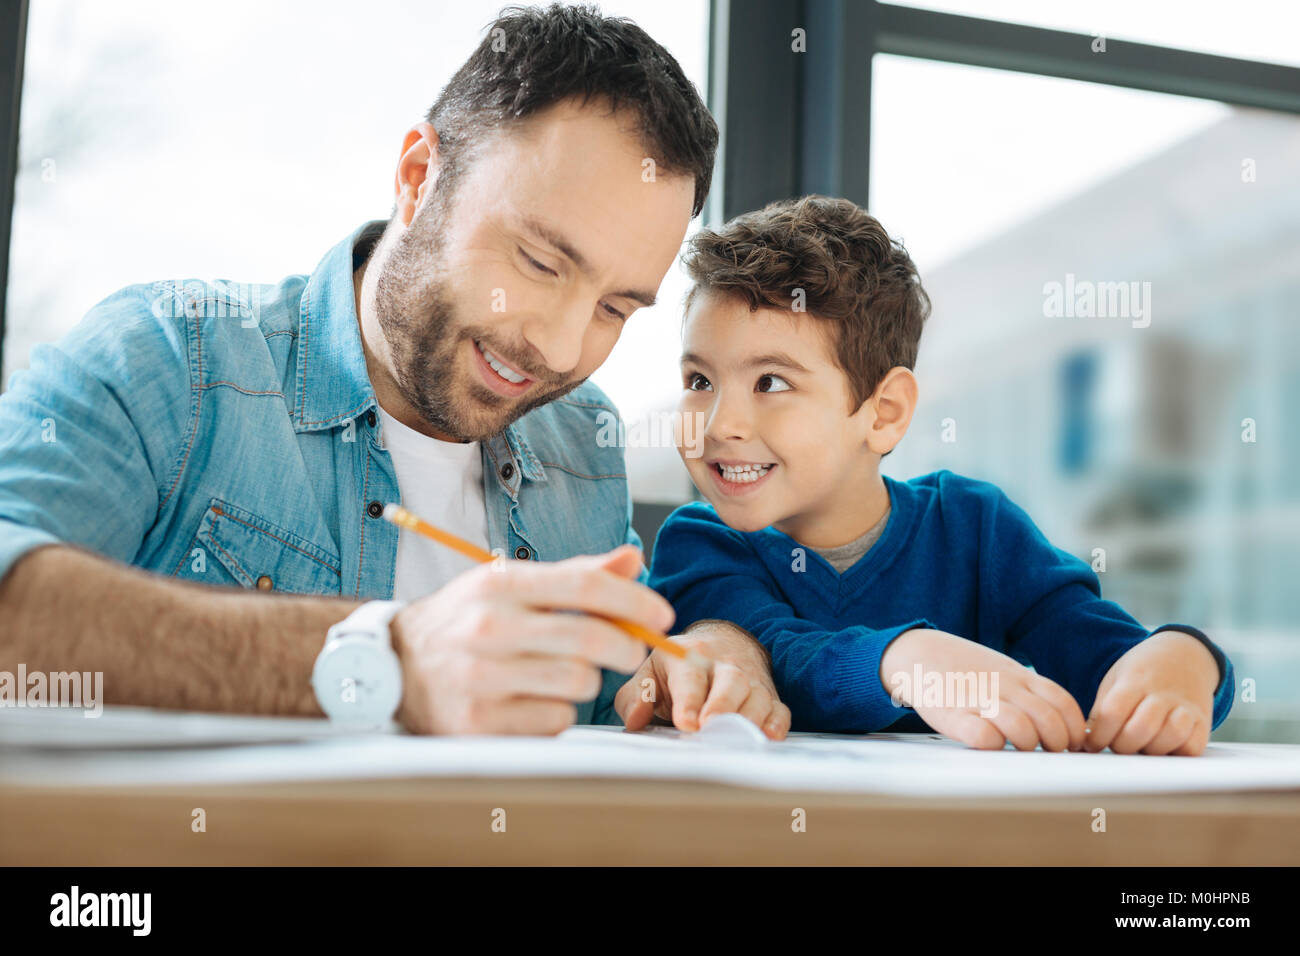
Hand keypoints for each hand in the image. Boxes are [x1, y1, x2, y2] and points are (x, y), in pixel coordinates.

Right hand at [390, 545, 667, 734]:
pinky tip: (534, 699)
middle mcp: (489, 628)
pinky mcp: (478, 723)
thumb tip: (632, 559)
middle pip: (592, 639)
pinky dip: (558, 712)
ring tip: (564, 673)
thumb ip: (574, 575)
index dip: (635, 601)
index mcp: (500, 585)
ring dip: (587, 681)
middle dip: (626, 647)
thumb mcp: (509, 585)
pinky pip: (554, 720)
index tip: (663, 615)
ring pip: (578, 684)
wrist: (393, 667)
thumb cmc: (465, 621)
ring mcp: (482, 679)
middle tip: (629, 650)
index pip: (585, 586)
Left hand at [614, 620, 790, 739]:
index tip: (685, 722)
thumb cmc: (679, 668)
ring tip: (736, 740)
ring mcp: (750, 680)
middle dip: (722, 706)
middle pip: (731, 681)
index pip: (690, 677)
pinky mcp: (769, 695)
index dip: (689, 699)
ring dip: (749, 719)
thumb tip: (635, 721)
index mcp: (689, 657)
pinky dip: (776, 724)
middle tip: (711, 728)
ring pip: (757, 695)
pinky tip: (767, 737)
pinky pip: (779, 709)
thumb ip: (635, 696)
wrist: (722, 643)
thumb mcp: (650, 672)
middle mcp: (724, 665)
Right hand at [880, 628, 1087, 751]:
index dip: (1075, 728)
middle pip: (1048, 720)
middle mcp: (1004, 687)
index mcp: (1020, 676)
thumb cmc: (965, 669)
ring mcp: (979, 700)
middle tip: (1050, 751)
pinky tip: (991, 744)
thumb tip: (1062, 720)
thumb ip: (1031, 691)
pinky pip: (982, 735)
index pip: (1063, 703)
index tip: (1072, 743)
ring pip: (1021, 729)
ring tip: (1021, 749)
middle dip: (1057, 743)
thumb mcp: (1005, 670)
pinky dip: (994, 745)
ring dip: (1028, 745)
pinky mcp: (954, 715)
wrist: (918, 654)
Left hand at [1084, 631, 1218, 754]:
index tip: (1092, 743)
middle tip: (1118, 744)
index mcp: (1134, 680)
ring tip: (1142, 746)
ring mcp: (1186, 707)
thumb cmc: (1143, 673)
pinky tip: (1165, 747)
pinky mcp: (1203, 721)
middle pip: (1140, 728)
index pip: (1112, 712)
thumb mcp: (1116, 679)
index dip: (1098, 734)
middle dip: (1122, 745)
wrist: (1185, 655)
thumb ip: (1102, 710)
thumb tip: (1086, 744)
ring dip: (1151, 749)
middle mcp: (1162, 693)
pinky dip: (1177, 752)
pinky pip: (1193, 746)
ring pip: (1171, 736)